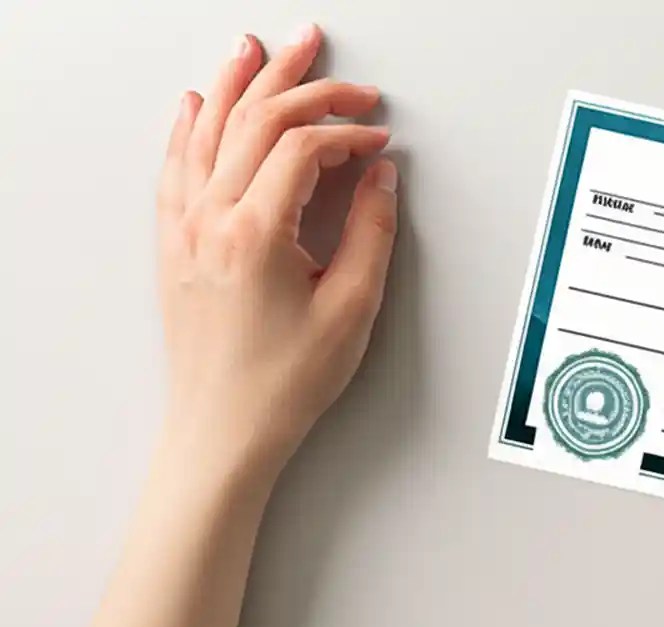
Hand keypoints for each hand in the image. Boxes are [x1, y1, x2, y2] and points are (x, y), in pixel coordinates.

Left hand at [71, 25, 397, 626]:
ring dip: (237, 83)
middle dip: (297, 82)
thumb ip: (372, 233)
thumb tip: (380, 178)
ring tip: (258, 48)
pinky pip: (175, 165)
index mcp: (254, 233)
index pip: (302, 148)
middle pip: (252, 121)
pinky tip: (196, 104)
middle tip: (325, 54)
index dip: (346, 131)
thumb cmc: (282, 384)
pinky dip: (189, 126)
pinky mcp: (175, 244)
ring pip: (208, 130)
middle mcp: (209, 220)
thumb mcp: (351, 310)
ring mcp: (184, 229)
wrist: (222, 432)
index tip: (377, 139)